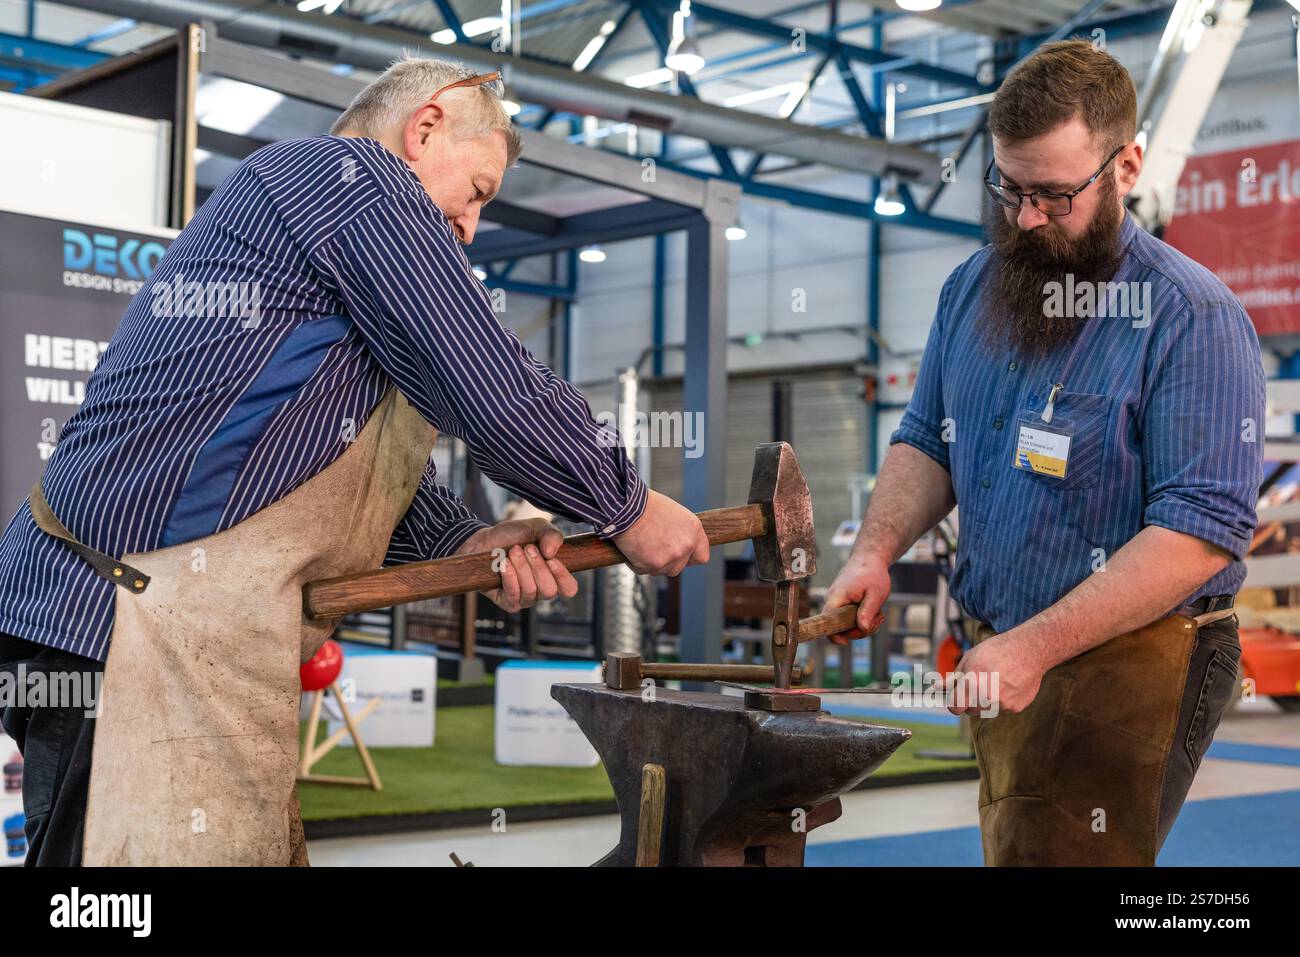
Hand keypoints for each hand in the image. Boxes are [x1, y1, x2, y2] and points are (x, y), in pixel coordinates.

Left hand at [458, 518, 578, 612]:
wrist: (485, 540)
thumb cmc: (514, 536)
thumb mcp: (537, 527)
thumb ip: (552, 535)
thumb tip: (551, 553)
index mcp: (554, 575)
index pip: (569, 588)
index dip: (563, 577)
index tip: (551, 559)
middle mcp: (541, 590)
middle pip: (549, 590)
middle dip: (538, 567)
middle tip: (527, 548)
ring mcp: (525, 598)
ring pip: (531, 591)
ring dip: (521, 568)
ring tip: (513, 551)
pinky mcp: (508, 602)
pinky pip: (513, 594)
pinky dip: (509, 576)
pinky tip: (504, 564)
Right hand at [612, 490, 710, 575]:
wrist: (626, 506)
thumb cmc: (645, 505)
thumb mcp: (673, 514)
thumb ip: (681, 532)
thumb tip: (679, 545)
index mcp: (694, 531)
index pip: (701, 557)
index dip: (689, 558)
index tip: (681, 557)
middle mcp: (685, 545)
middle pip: (678, 567)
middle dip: (666, 561)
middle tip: (653, 548)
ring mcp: (670, 557)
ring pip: (661, 571)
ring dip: (651, 562)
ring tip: (642, 543)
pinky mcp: (652, 564)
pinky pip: (643, 570)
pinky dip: (635, 562)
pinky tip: (633, 546)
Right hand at [823, 554, 889, 644]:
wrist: (869, 559)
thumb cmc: (871, 573)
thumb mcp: (875, 594)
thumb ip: (868, 611)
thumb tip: (862, 628)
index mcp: (836, 598)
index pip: (827, 622)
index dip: (834, 636)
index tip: (846, 642)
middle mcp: (832, 601)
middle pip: (840, 627)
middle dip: (861, 629)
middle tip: (878, 620)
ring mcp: (836, 603)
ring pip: (847, 624)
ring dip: (865, 624)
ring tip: (879, 613)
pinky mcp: (842, 604)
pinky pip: (850, 618)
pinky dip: (863, 619)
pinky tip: (875, 612)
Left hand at [944, 632, 1044, 715]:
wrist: (1029, 650)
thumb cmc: (996, 651)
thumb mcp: (969, 659)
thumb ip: (953, 677)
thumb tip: (937, 687)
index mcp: (971, 684)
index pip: (954, 707)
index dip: (954, 702)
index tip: (956, 697)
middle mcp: (986, 697)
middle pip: (970, 711)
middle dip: (969, 700)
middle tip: (977, 684)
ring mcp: (1002, 704)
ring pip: (986, 711)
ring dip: (985, 702)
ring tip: (993, 682)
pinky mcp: (1015, 707)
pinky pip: (1001, 710)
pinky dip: (1001, 701)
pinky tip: (1007, 685)